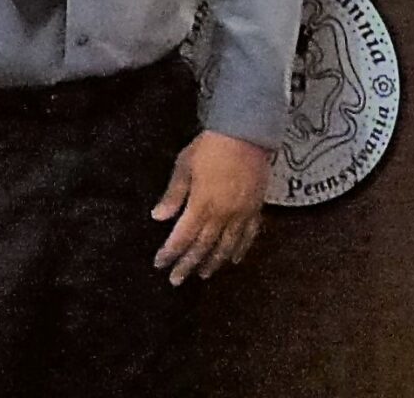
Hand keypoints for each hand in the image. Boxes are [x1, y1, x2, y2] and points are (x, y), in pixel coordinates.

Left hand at [151, 131, 269, 284]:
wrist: (245, 134)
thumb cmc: (210, 146)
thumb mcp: (184, 165)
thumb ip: (173, 194)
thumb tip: (158, 217)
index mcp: (201, 205)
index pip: (182, 237)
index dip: (170, 253)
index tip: (159, 264)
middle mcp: (222, 215)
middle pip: (203, 247)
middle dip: (188, 264)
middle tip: (177, 280)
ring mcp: (241, 214)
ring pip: (226, 247)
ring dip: (213, 263)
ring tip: (204, 275)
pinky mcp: (256, 209)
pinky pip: (249, 236)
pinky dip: (241, 250)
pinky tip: (234, 260)